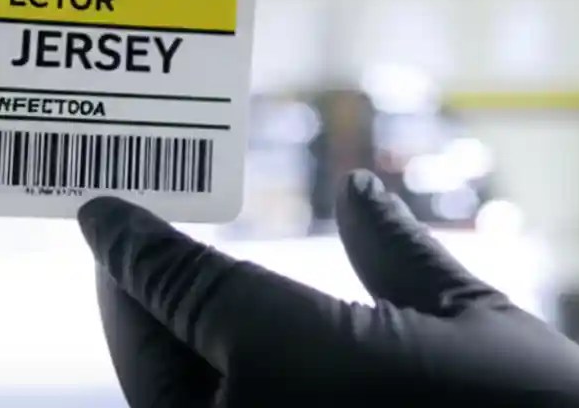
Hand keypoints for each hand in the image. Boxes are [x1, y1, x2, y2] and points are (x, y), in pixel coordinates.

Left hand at [79, 170, 578, 406]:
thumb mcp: (478, 323)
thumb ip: (400, 254)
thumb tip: (360, 191)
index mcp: (284, 361)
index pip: (176, 283)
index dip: (131, 241)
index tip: (100, 211)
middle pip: (149, 357)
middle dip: (133, 298)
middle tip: (127, 249)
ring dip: (163, 358)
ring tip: (171, 303)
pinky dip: (205, 402)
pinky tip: (226, 376)